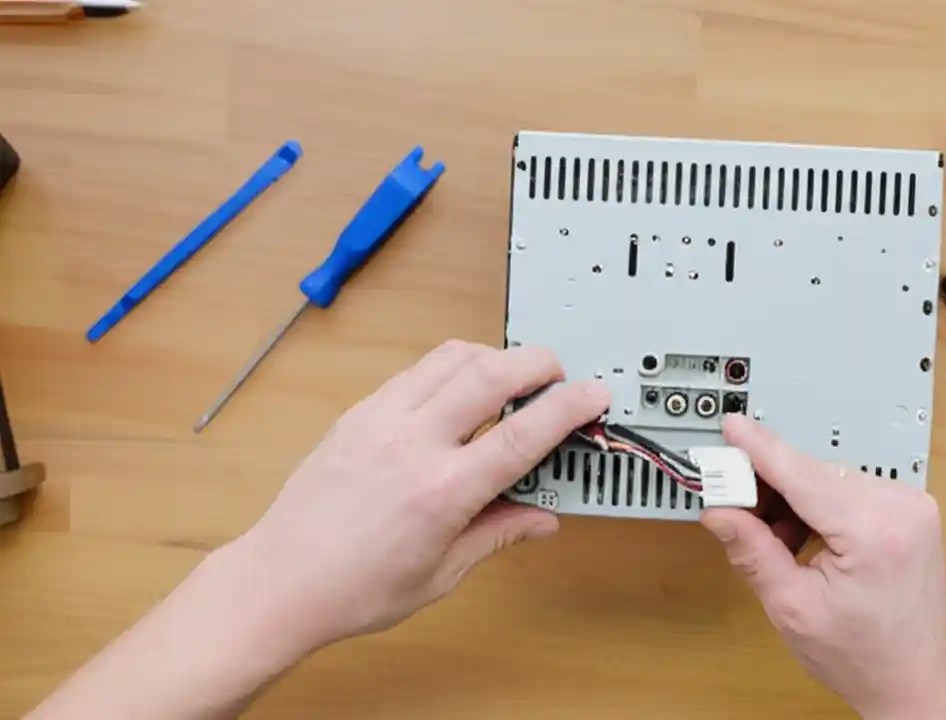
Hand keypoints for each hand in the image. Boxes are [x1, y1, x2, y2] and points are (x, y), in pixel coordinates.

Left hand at [228, 341, 608, 652]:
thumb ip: (498, 534)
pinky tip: (459, 392)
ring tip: (511, 378)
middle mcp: (411, 445)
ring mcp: (379, 421)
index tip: (592, 395)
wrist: (280, 581)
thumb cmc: (351, 588)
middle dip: (537, 362)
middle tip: (558, 375)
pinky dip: (449, 369)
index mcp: (441, 492)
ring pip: (451, 357)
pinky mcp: (357, 414)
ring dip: (493, 356)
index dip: (568, 408)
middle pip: (491, 373)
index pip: (523, 434)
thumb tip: (540, 519)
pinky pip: (414, 371)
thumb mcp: (442, 574)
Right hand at [701, 416, 945, 719]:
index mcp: (875, 533)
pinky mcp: (910, 508)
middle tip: (733, 505)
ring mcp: (911, 505)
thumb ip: (752, 551)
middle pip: (814, 472)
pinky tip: (805, 535)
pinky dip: (820, 504)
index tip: (733, 428)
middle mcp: (901, 509)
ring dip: (794, 498)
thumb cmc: (864, 655)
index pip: (803, 475)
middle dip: (770, 485)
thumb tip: (719, 511)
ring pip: (829, 477)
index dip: (761, 450)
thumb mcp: (792, 608)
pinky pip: (850, 487)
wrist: (914, 677)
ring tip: (778, 541)